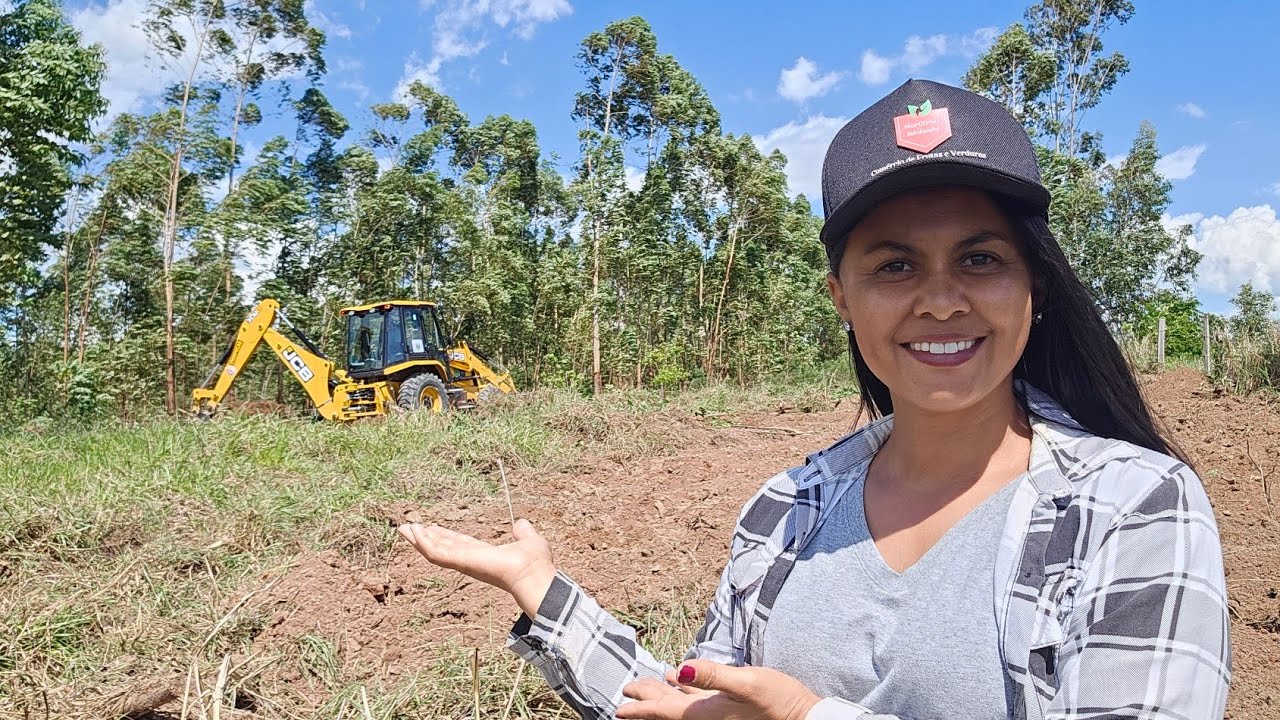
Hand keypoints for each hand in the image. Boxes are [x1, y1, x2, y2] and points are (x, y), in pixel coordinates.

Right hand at [397, 518, 557, 616]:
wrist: (535, 575)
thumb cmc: (536, 564)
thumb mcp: (528, 540)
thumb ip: (523, 532)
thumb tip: (520, 523)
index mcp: (484, 554)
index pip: (459, 544)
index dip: (445, 535)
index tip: (432, 526)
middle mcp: (471, 560)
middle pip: (442, 547)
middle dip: (425, 538)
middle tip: (407, 527)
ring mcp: (464, 562)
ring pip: (434, 551)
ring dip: (419, 539)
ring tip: (405, 528)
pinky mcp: (461, 562)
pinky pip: (436, 553)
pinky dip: (424, 543)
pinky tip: (415, 531)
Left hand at [616, 660, 820, 719]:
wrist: (805, 718)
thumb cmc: (778, 702)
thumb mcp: (747, 683)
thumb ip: (712, 675)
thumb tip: (678, 668)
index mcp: (705, 714)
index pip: (664, 712)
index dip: (641, 709)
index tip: (619, 708)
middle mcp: (707, 717)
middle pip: (668, 709)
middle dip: (647, 699)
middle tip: (628, 690)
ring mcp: (718, 714)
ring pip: (681, 705)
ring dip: (663, 695)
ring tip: (648, 684)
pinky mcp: (729, 709)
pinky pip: (697, 700)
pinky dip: (684, 690)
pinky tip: (680, 679)